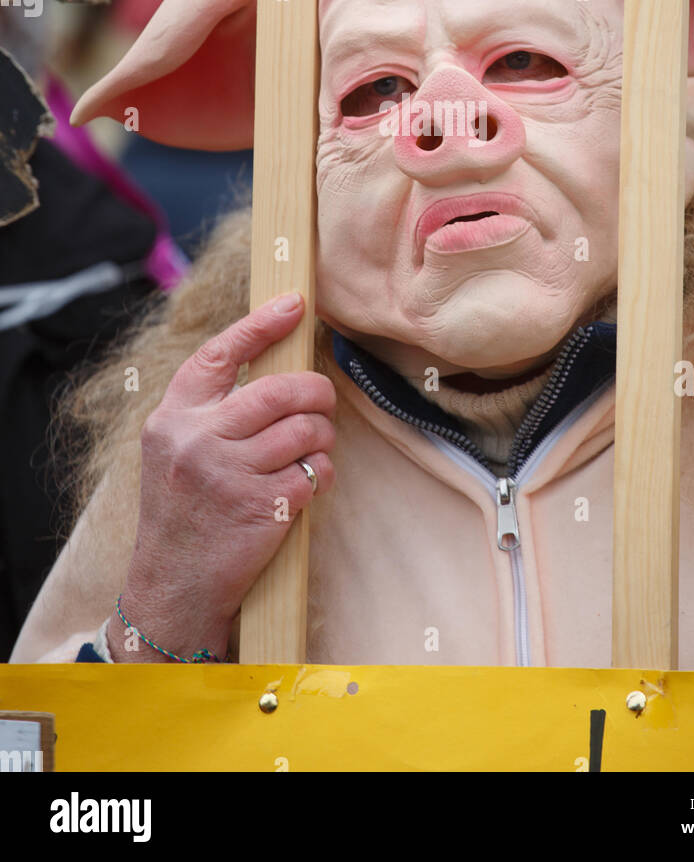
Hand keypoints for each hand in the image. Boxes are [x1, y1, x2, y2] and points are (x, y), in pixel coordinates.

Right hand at [106, 293, 334, 662]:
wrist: (174, 587)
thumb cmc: (184, 511)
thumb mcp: (175, 450)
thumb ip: (213, 410)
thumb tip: (277, 365)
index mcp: (173, 418)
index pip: (220, 354)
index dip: (261, 324)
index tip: (295, 304)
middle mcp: (197, 440)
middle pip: (281, 390)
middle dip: (315, 393)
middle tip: (321, 403)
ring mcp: (230, 473)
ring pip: (306, 429)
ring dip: (321, 438)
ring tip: (309, 451)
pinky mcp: (262, 506)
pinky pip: (316, 470)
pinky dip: (321, 474)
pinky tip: (305, 485)